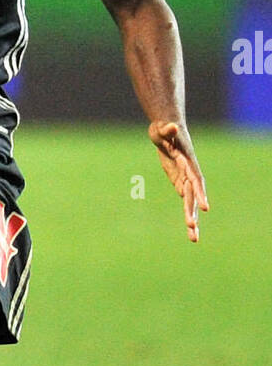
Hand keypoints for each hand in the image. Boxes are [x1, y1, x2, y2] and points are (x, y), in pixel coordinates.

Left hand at [148, 120, 208, 242]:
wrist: (166, 129)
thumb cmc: (164, 128)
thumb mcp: (162, 128)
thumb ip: (167, 130)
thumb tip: (171, 126)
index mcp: (188, 162)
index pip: (195, 179)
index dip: (200, 193)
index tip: (204, 208)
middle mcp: (189, 173)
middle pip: (193, 195)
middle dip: (192, 211)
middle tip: (192, 227)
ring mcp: (184, 178)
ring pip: (190, 202)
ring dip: (192, 219)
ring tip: (194, 239)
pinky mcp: (179, 182)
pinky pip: (185, 200)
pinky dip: (187, 212)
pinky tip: (191, 228)